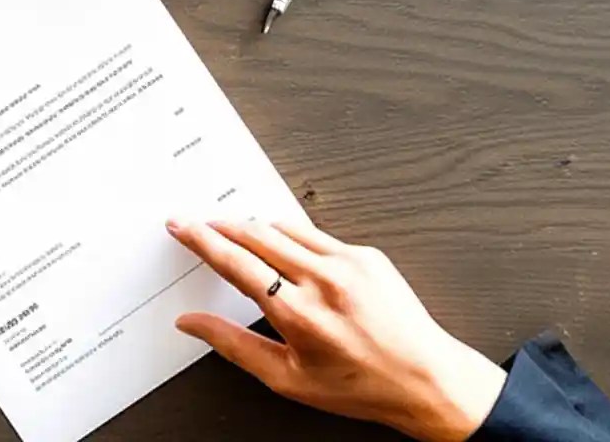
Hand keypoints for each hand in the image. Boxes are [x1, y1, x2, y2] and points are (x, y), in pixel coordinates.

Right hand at [167, 218, 505, 441]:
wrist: (427, 380)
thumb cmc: (362, 386)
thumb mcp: (286, 378)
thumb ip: (232, 345)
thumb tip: (193, 323)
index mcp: (299, 313)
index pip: (236, 263)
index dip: (202, 240)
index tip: (183, 227)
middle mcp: (324, 280)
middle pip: (255, 234)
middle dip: (221, 226)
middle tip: (199, 224)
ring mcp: (349, 262)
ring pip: (284, 227)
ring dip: (253, 227)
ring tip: (236, 234)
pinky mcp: (368, 254)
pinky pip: (315, 233)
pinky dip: (291, 236)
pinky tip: (284, 248)